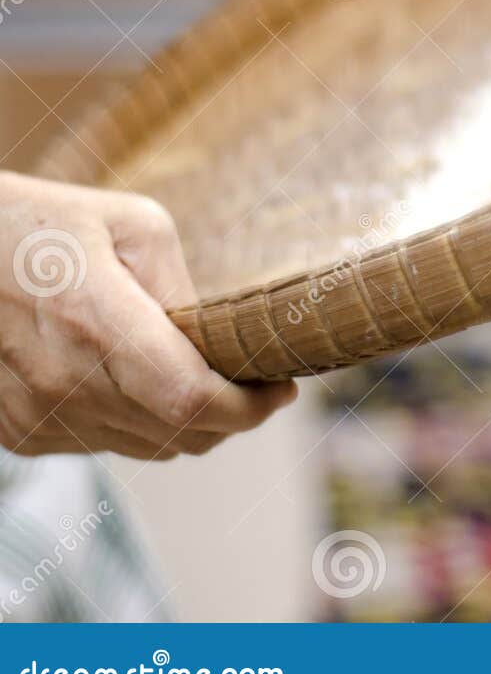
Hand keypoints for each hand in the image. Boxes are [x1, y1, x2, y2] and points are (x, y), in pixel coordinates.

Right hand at [0, 172, 295, 459]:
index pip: (191, 400)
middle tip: (253, 384)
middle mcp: (63, 382)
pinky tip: (132, 381)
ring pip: (146, 448)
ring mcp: (36, 416)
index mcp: (96, 322)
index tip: (281, 389)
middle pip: (178, 435)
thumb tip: (211, 338)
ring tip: (195, 378)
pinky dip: (134, 423)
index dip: (249, 408)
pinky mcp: (17, 433)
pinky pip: (102, 445)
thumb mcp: (131, 225)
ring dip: (185, 423)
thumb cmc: (42, 226)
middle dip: (231, 417)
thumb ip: (181, 286)